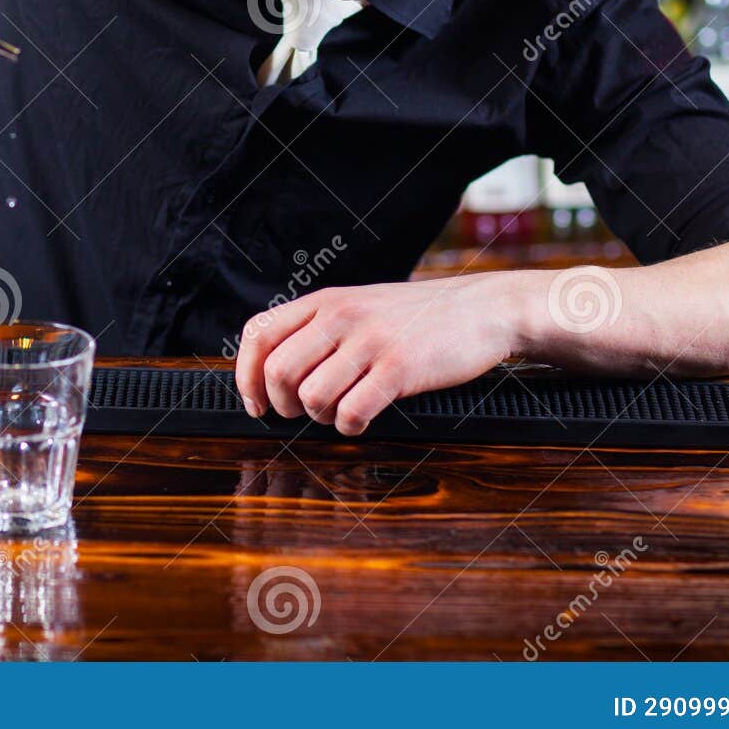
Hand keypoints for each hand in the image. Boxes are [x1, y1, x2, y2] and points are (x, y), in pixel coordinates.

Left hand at [232, 275, 536, 435]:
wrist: (482, 309)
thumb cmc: (417, 317)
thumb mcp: (359, 306)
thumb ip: (318, 328)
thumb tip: (272, 372)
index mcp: (324, 301)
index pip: (258, 335)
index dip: (246, 376)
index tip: (257, 404)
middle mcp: (340, 315)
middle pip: (278, 372)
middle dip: (283, 405)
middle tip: (302, 414)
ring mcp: (370, 340)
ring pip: (311, 396)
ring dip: (320, 418)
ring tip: (341, 412)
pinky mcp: (400, 367)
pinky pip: (352, 412)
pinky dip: (350, 427)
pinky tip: (363, 420)